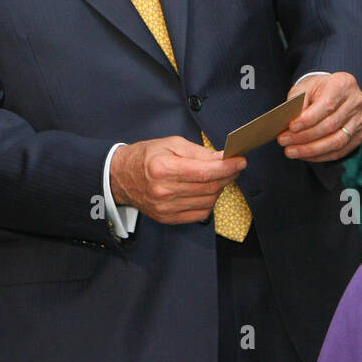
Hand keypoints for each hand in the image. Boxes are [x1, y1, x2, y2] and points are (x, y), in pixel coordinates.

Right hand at [109, 136, 244, 223]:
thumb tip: (222, 157)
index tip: (240, 161)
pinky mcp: (168, 218)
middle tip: (234, 167)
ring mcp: (165, 208)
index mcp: (163, 169)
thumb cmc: (146, 156)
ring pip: (207, 201)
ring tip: (219, 177)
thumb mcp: (171, 144)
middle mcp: (164, 191)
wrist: (121, 177)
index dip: (227, 167)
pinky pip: (200, 214)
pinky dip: (209, 202)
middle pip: (209, 187)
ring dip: (219, 188)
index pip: (204, 171)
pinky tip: (207, 190)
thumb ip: (198, 152)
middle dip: (227, 176)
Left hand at [277, 72, 361, 161]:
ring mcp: (360, 120)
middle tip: (284, 141)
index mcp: (343, 84)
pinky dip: (320, 156)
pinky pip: (340, 151)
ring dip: (311, 150)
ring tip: (291, 151)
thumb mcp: (305, 87)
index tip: (290, 127)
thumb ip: (298, 101)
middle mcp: (356, 102)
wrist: (334, 90)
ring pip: (337, 141)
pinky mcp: (360, 135)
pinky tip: (304, 155)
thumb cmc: (317, 89)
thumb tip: (291, 123)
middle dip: (304, 137)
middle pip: (330, 126)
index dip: (307, 120)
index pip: (326, 106)